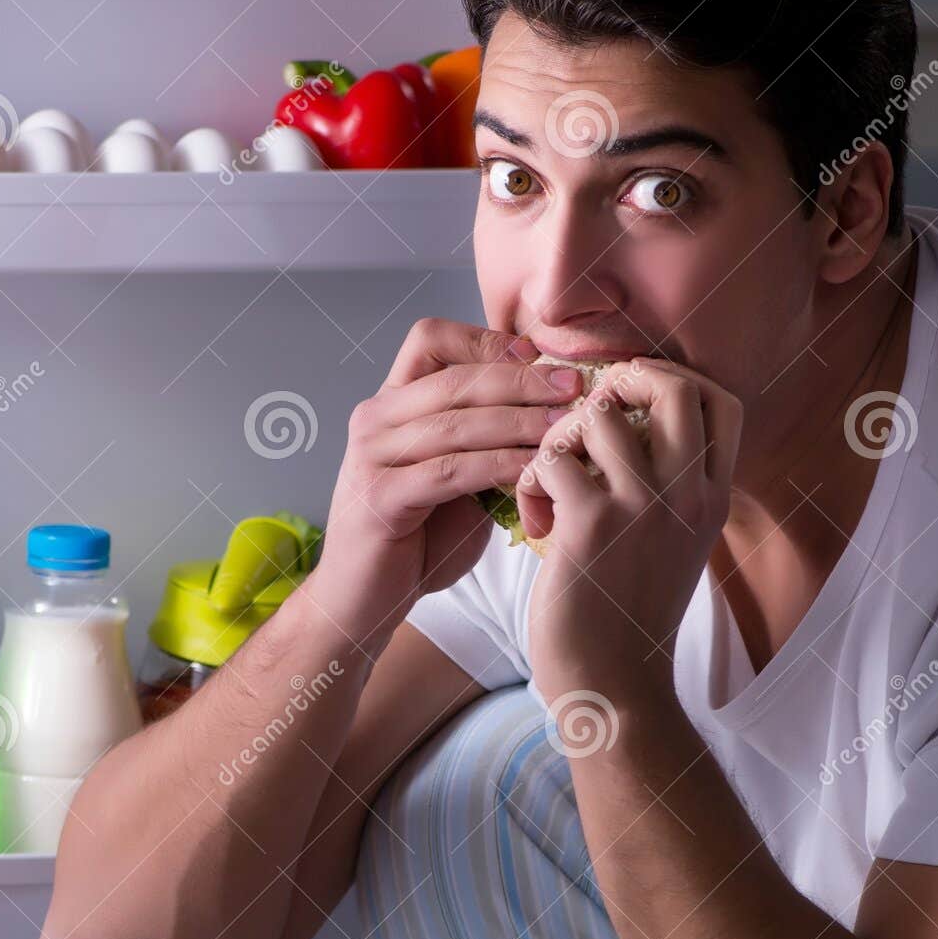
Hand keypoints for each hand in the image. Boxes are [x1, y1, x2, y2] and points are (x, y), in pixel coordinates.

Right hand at [308, 319, 580, 655]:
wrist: (363, 600)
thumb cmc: (418, 538)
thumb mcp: (456, 476)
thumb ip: (485, 439)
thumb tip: (553, 405)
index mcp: (391, 403)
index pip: (431, 338)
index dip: (487, 340)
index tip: (539, 358)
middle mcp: (375, 419)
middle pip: (455, 376)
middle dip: (522, 379)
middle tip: (574, 387)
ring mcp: (372, 456)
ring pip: (456, 421)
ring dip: (520, 421)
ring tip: (565, 426)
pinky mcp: (380, 497)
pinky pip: (451, 470)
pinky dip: (500, 465)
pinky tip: (536, 468)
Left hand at [517, 358, 742, 710]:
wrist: (614, 687)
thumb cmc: (630, 615)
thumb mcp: (675, 543)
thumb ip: (668, 485)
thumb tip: (626, 421)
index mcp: (714, 498)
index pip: (719, 400)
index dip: (672, 380)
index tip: (631, 403)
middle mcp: (690, 495)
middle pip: (671, 384)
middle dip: (619, 380)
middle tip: (586, 417)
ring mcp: (645, 508)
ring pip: (598, 414)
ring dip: (559, 436)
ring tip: (550, 481)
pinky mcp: (593, 526)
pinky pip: (550, 459)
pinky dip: (530, 480)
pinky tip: (536, 521)